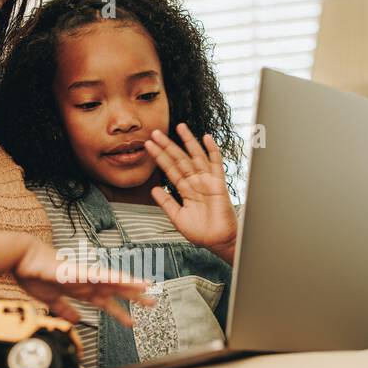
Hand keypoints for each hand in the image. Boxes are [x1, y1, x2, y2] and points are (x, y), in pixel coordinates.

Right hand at [13, 236, 153, 327]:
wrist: (22, 260)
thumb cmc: (33, 276)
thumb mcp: (52, 301)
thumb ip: (65, 310)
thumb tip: (77, 320)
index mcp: (80, 290)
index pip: (105, 304)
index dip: (120, 313)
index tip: (132, 321)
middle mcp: (86, 282)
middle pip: (116, 291)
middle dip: (134, 298)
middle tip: (152, 303)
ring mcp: (84, 275)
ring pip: (114, 280)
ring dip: (131, 284)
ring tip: (148, 288)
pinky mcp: (78, 271)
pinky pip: (100, 275)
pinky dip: (114, 277)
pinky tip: (126, 279)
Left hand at [145, 123, 237, 263]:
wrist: (216, 241)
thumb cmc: (200, 232)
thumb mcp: (177, 217)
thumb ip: (166, 202)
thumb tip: (153, 189)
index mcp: (185, 189)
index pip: (170, 169)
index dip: (159, 157)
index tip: (148, 145)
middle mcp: (196, 182)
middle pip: (180, 159)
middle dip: (167, 146)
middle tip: (155, 132)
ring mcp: (207, 181)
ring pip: (196, 157)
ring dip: (188, 141)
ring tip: (179, 126)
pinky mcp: (218, 184)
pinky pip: (216, 164)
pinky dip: (212, 150)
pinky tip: (206, 138)